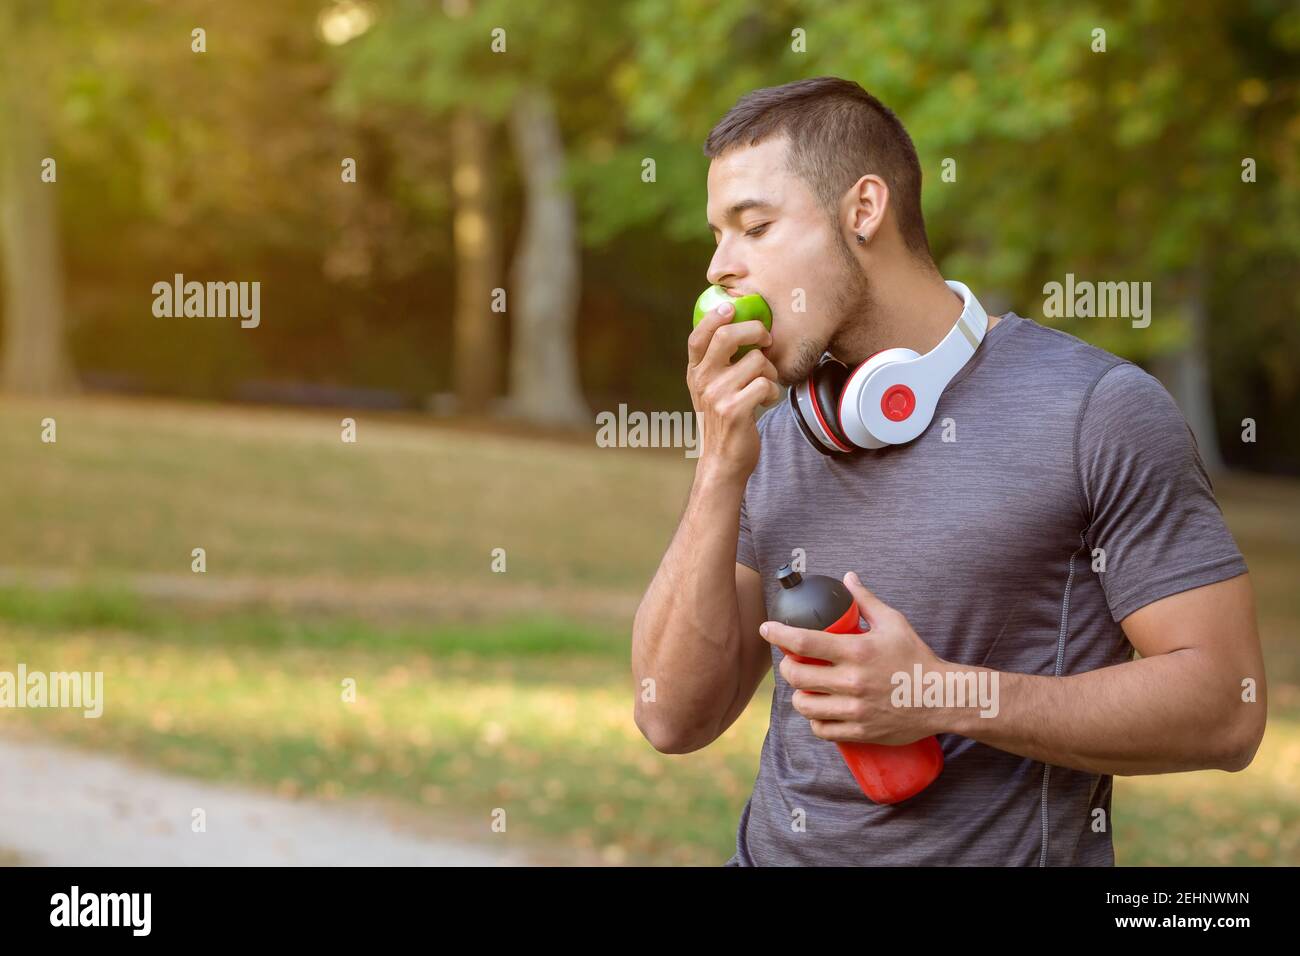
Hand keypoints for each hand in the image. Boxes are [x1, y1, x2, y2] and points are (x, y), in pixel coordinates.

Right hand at [686, 301, 779, 480]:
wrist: (722, 460)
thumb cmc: (724, 421)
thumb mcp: (711, 390)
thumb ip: (717, 364)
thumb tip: (738, 326)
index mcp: (695, 373)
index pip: (698, 336)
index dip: (714, 317)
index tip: (732, 308)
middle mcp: (702, 381)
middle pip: (728, 336)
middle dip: (755, 331)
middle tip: (766, 339)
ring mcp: (717, 395)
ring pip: (757, 361)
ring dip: (770, 373)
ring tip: (765, 386)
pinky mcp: (734, 410)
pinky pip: (765, 384)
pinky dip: (773, 392)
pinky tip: (766, 401)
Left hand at [759, 571, 945, 745]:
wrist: (941, 698)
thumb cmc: (915, 657)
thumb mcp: (893, 622)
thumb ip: (866, 601)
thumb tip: (848, 578)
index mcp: (856, 651)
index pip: (804, 642)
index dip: (778, 635)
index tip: (766, 629)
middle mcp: (852, 682)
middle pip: (797, 677)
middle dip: (787, 668)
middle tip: (792, 664)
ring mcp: (855, 710)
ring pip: (805, 706)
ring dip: (799, 696)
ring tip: (805, 689)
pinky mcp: (860, 732)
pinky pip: (821, 730)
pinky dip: (815, 720)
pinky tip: (819, 711)